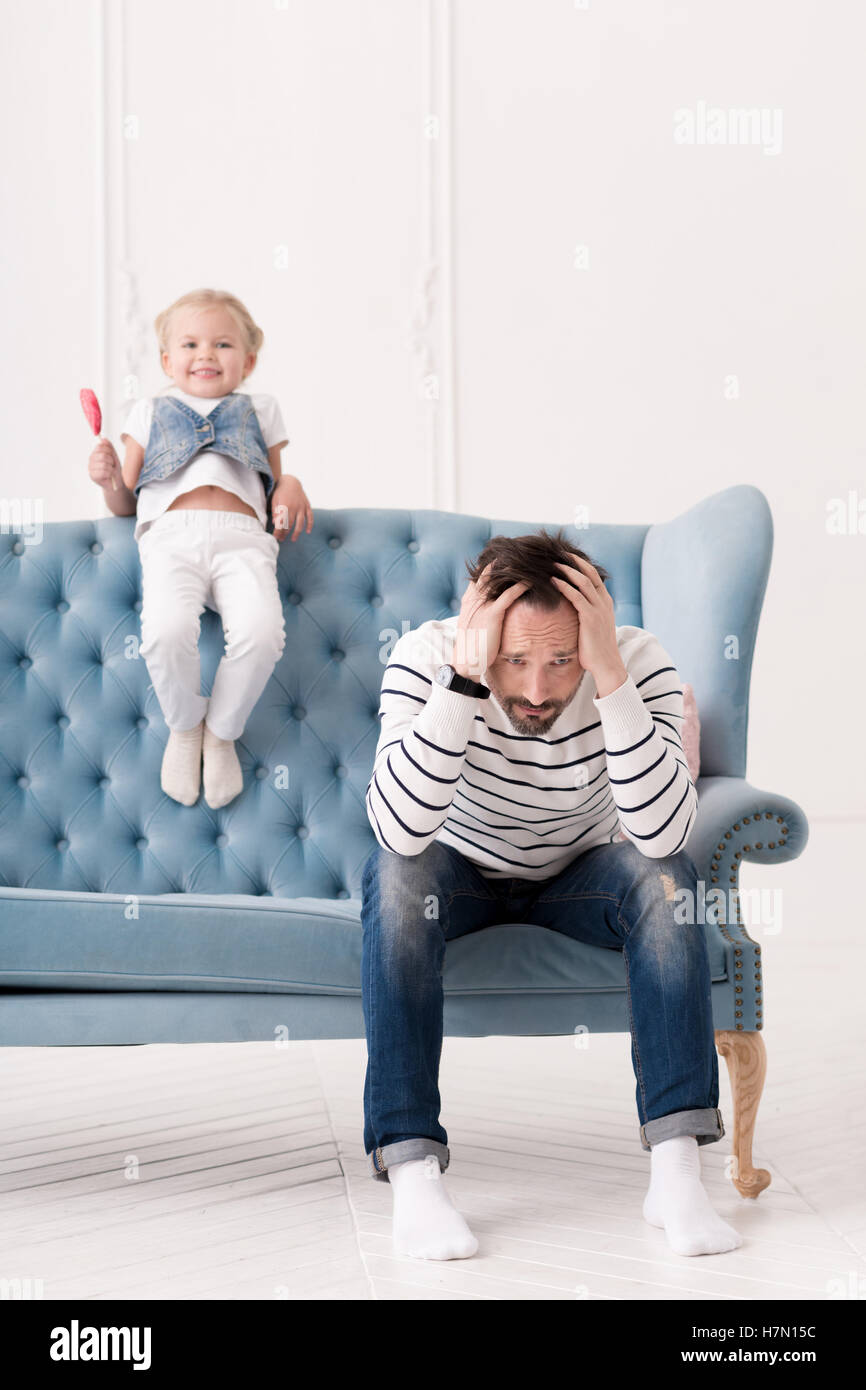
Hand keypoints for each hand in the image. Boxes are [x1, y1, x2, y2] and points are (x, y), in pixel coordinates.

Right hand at [88, 439, 120, 491]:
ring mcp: (90, 468)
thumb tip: (103, 439)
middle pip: (103, 455)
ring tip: (110, 471)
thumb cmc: (114, 470)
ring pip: (104, 464)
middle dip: (111, 461)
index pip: (100, 446)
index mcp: (95, 453)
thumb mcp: (114, 456)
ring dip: (111, 469)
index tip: (112, 457)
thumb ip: (109, 447)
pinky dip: (109, 474)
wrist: (115, 483)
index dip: (109, 451)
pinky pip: (104, 472)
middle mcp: (91, 459)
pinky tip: (108, 476)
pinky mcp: (92, 476)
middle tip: (111, 466)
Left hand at [270, 476, 312, 541]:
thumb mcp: (275, 500)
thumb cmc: (281, 491)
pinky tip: (308, 532)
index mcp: (285, 506)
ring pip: (300, 523)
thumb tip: (275, 523)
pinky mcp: (307, 505)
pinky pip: (310, 517)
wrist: (291, 481)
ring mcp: (302, 507)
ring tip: (293, 539)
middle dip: (285, 533)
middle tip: (281, 539)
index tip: (275, 537)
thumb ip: (275, 511)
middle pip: (290, 525)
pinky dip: (310, 525)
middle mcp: (294, 507)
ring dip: (297, 533)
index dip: (278, 531)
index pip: (281, 522)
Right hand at [452, 562, 529, 679]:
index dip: (495, 564)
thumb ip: (480, 611)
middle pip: (490, 569)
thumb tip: (494, 606)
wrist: (465, 662)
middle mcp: (474, 597)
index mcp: (469, 598)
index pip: (481, 573)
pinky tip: (533, 580)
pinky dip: (522, 585)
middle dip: (506, 560)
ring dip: (517, 569)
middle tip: (524, 553)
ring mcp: (482, 604)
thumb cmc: (472, 646)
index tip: (510, 557)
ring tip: (532, 562)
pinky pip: (510, 594)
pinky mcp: (493, 614)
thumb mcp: (473, 624)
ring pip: (501, 578)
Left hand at [550, 556, 624, 689]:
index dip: (581, 564)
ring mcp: (598, 609)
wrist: (606, 664)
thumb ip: (586, 613)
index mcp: (605, 602)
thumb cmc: (596, 648)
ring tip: (552, 562)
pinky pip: (576, 596)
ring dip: (567, 570)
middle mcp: (604, 602)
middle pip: (590, 573)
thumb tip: (573, 608)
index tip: (567, 556)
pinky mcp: (590, 617)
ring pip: (583, 581)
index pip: (594, 576)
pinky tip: (553, 580)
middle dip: (574, 561)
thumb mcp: (594, 626)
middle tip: (558, 552)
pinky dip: (564, 586)